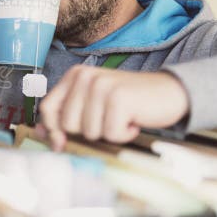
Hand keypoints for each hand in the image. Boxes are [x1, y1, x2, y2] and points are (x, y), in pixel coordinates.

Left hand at [38, 66, 189, 150]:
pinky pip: (110, 134)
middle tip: (108, 118)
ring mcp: (102, 86)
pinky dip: (123, 135)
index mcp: (75, 75)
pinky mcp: (119, 98)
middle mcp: (85, 77)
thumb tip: (46, 136)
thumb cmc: (129, 102)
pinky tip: (133, 121)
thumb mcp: (93, 105)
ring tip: (122, 118)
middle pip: (68, 124)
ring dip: (108, 133)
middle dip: (88, 130)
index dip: (53, 129)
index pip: (48, 108)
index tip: (62, 141)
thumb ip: (67, 116)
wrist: (169, 92)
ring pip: (89, 132)